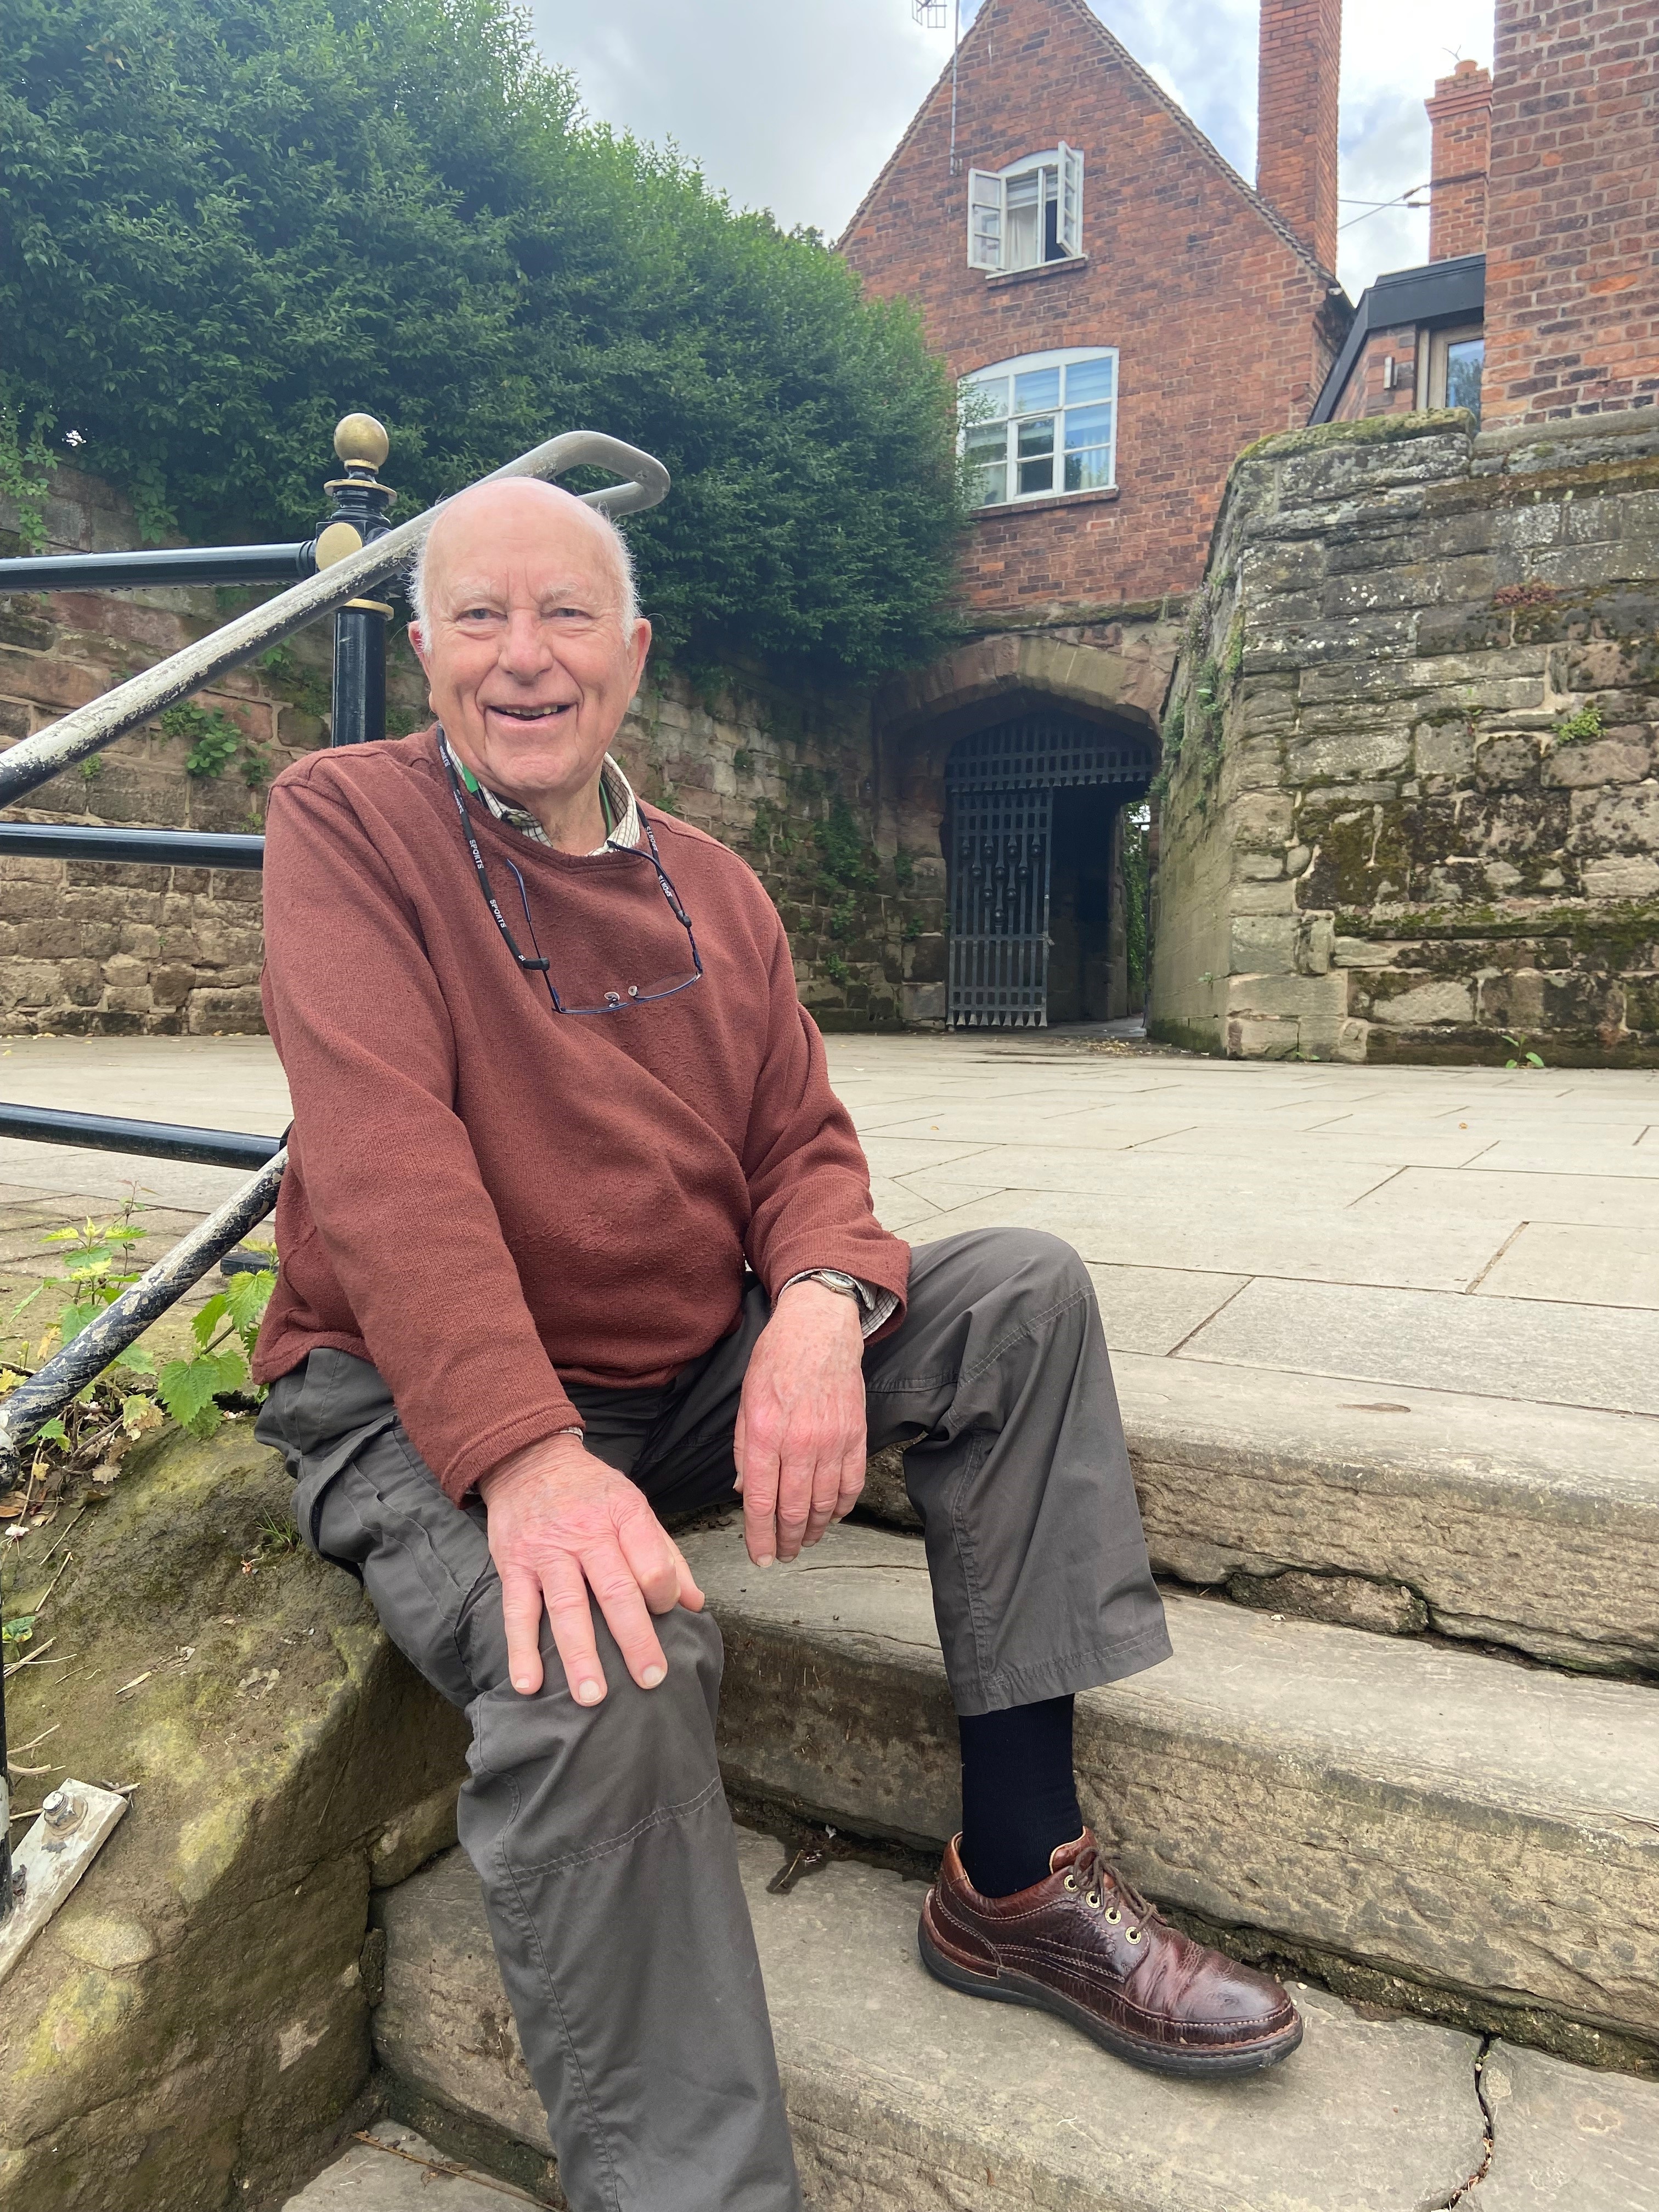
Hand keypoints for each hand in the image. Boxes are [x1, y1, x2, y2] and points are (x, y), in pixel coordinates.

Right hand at [477, 1434, 703, 1703]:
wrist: (529, 1460)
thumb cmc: (590, 1492)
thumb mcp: (634, 1506)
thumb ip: (666, 1555)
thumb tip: (696, 1604)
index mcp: (624, 1515)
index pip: (653, 1562)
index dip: (665, 1594)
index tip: (667, 1614)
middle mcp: (586, 1533)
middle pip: (615, 1590)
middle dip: (635, 1638)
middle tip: (650, 1679)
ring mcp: (547, 1550)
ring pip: (567, 1606)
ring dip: (580, 1654)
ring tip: (592, 1696)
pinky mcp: (513, 1565)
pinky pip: (517, 1611)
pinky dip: (521, 1650)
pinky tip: (528, 1683)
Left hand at [733, 1278, 866, 1566]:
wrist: (819, 1329)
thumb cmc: (777, 1361)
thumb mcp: (746, 1402)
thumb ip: (745, 1450)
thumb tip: (746, 1491)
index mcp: (765, 1435)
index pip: (761, 1503)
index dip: (759, 1538)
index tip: (760, 1557)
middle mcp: (799, 1443)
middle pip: (793, 1510)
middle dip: (786, 1542)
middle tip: (782, 1555)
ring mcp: (832, 1441)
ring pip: (824, 1503)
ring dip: (813, 1530)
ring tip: (803, 1540)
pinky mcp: (856, 1436)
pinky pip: (851, 1484)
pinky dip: (842, 1507)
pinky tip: (831, 1516)